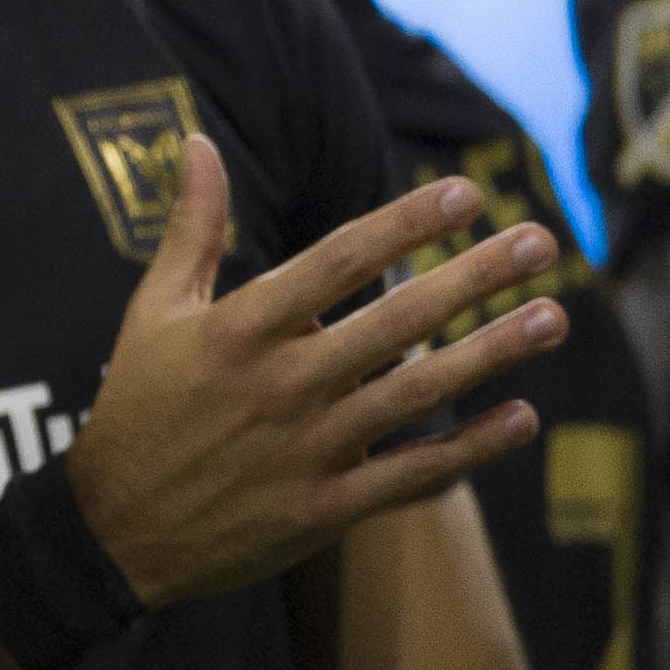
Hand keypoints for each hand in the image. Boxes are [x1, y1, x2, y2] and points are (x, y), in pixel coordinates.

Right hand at [66, 143, 563, 609]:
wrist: (115, 527)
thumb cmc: (138, 405)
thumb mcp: (153, 310)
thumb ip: (191, 228)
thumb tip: (195, 142)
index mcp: (238, 329)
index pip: (339, 260)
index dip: (407, 223)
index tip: (466, 194)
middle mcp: (280, 384)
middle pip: (397, 320)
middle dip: (475, 276)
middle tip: (541, 242)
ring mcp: (308, 449)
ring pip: (419, 393)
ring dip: (493, 353)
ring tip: (554, 318)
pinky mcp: (326, 508)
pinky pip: (413, 475)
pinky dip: (469, 449)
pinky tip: (520, 417)